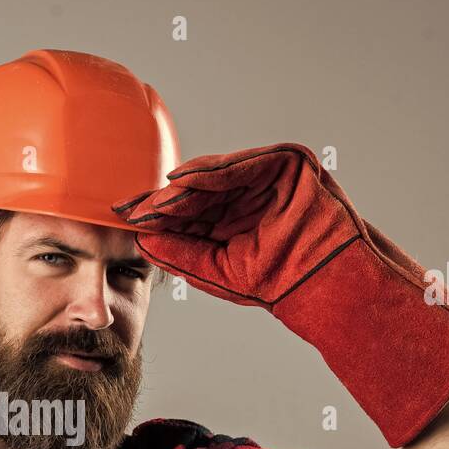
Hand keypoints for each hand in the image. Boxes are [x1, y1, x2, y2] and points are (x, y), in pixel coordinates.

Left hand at [111, 142, 448, 448]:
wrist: (326, 286)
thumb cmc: (280, 283)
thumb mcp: (218, 270)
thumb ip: (182, 253)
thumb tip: (142, 241)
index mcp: (235, 214)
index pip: (189, 209)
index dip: (156, 215)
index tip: (122, 219)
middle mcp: (250, 191)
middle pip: (197, 191)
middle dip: (162, 201)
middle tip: (127, 208)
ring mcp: (270, 174)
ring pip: (216, 176)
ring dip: (181, 189)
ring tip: (151, 201)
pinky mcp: (289, 161)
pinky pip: (242, 164)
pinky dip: (211, 173)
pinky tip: (180, 183)